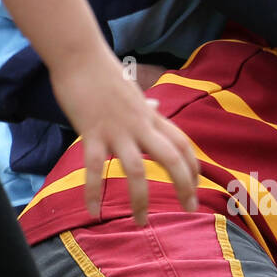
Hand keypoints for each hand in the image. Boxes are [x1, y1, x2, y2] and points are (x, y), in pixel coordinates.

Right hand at [49, 48, 197, 223]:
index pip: (182, 143)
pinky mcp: (92, 133)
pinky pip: (95, 169)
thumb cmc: (102, 72)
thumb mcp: (131, 90)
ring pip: (136, 170)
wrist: (78, 54)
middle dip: (184, 185)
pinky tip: (93, 212)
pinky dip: (94, 192)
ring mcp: (116, 130)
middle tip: (190, 209)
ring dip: (140, 199)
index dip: (194, 166)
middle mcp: (139, 125)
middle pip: (171, 158)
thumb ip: (144, 105)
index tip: (197, 187)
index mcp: (150, 116)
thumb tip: (156, 107)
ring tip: (141, 222)